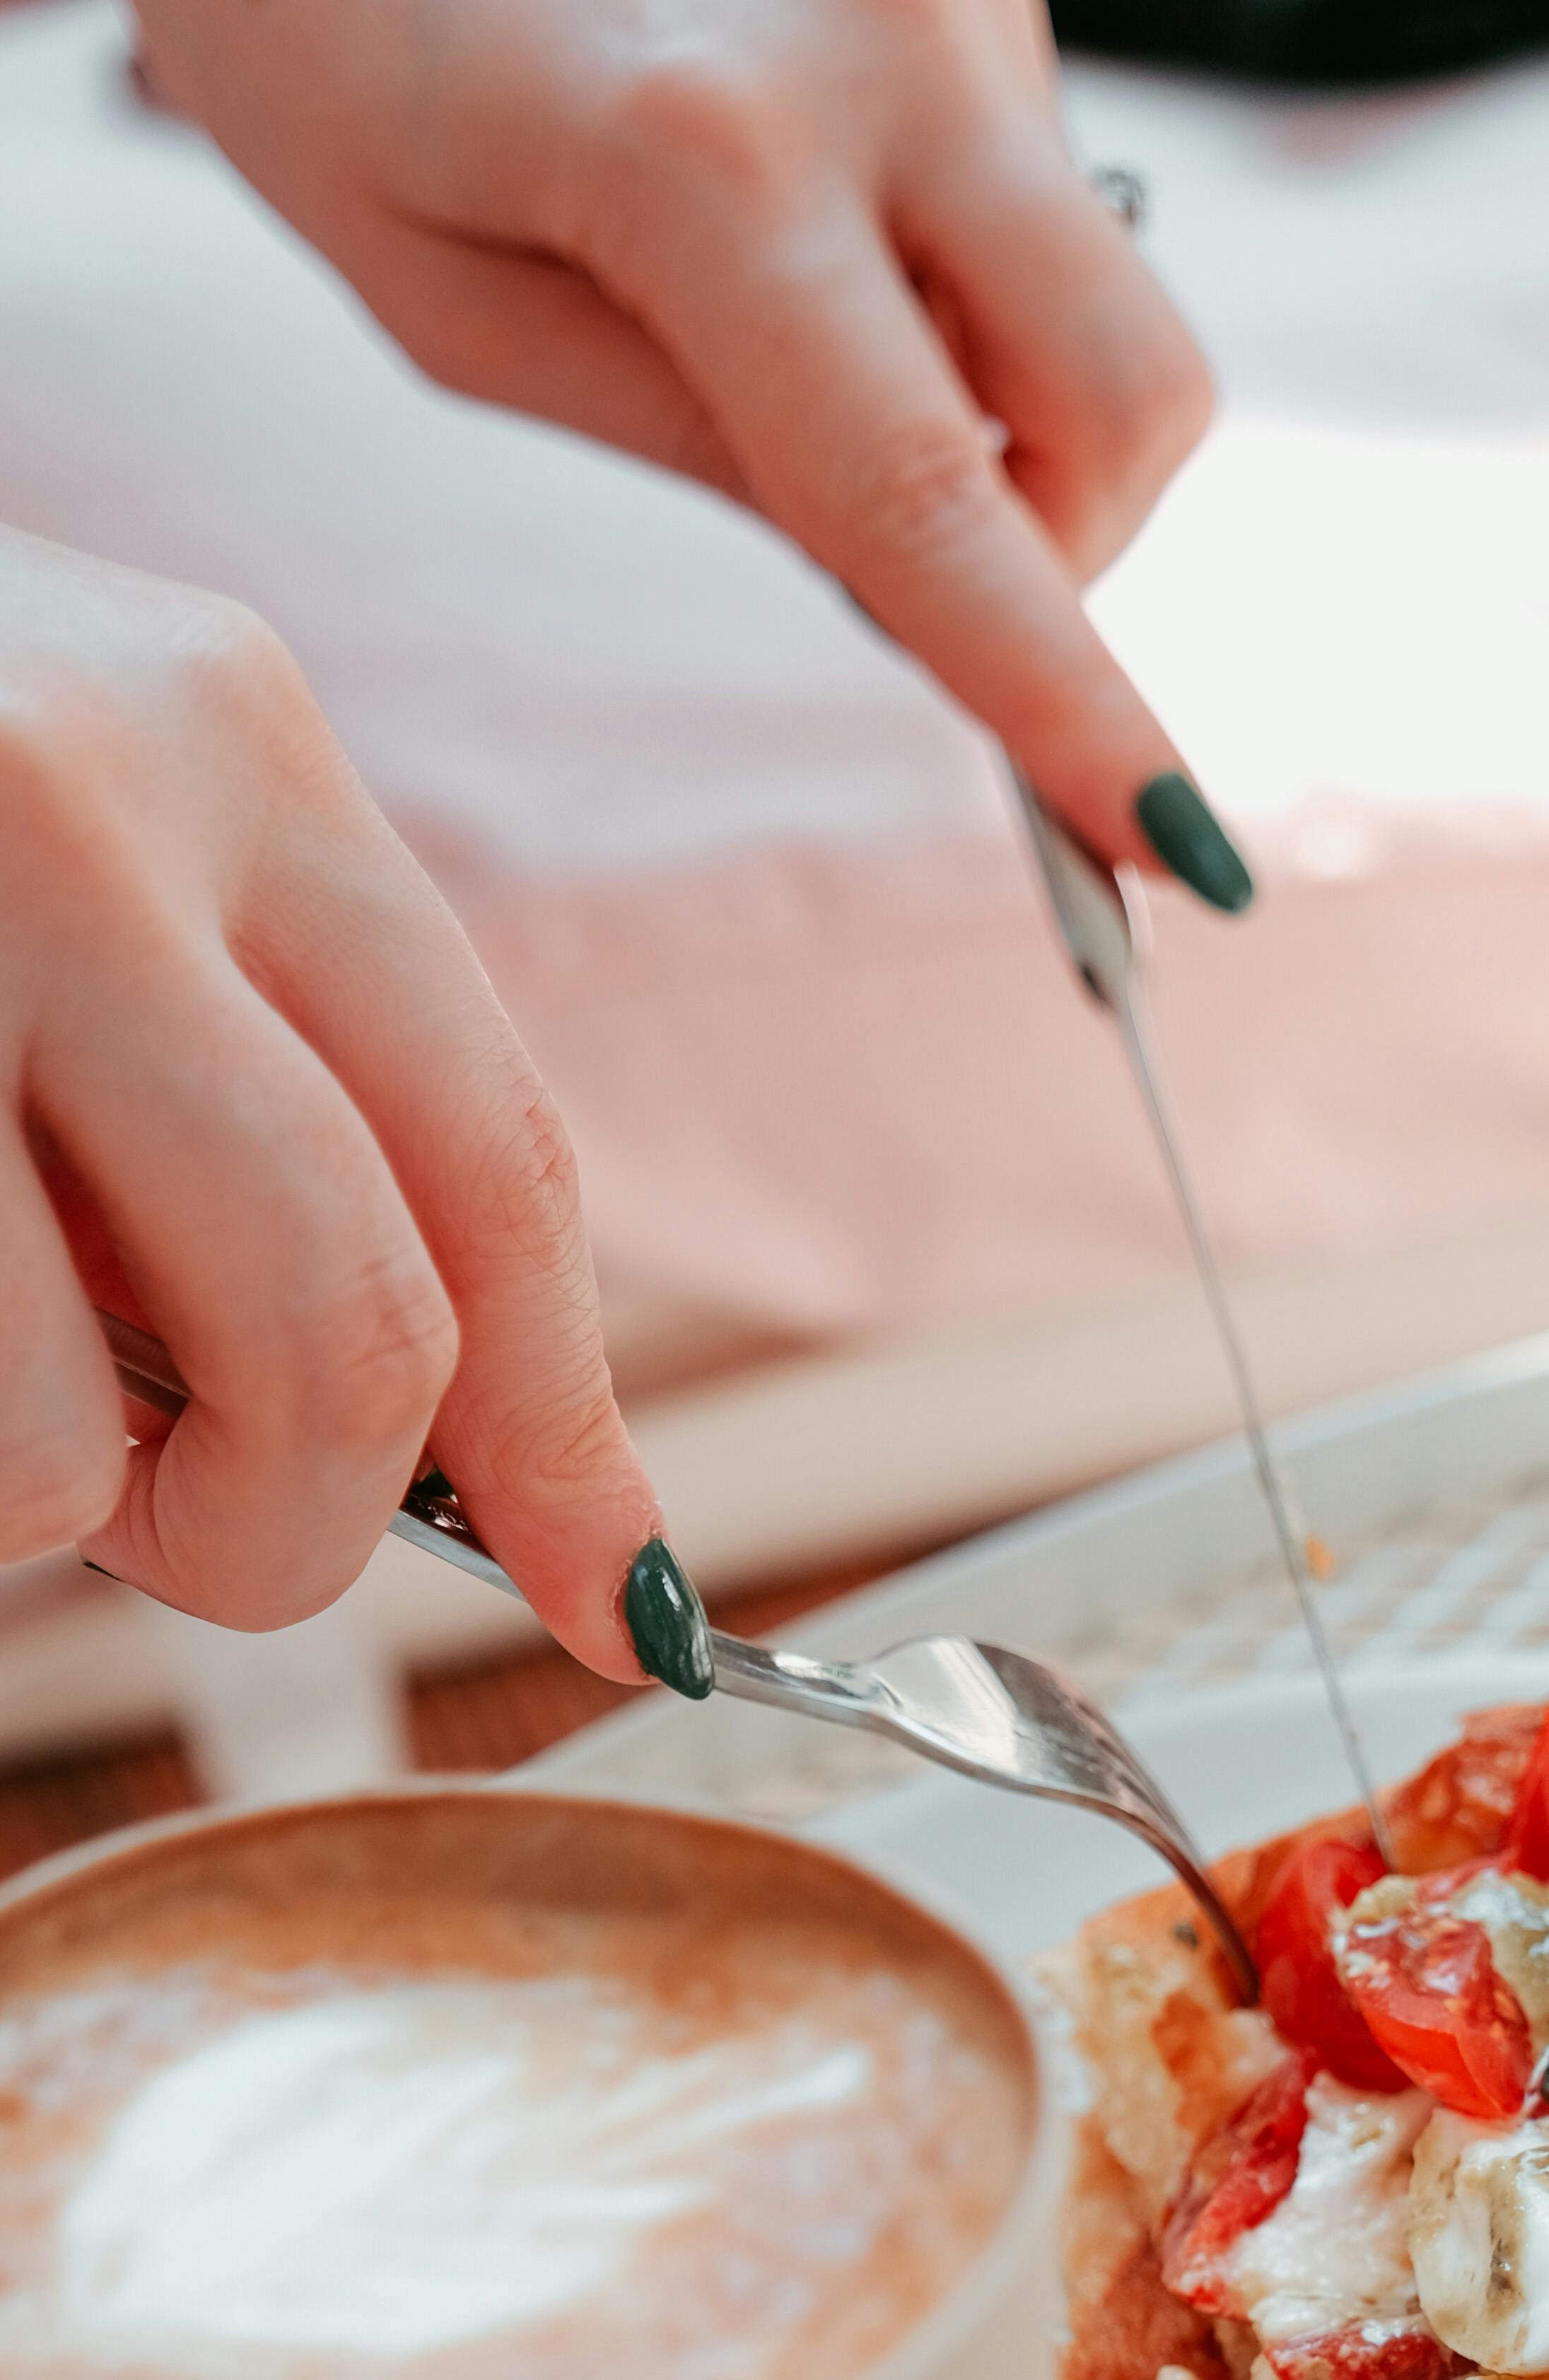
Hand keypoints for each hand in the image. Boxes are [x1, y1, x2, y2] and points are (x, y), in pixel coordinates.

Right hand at [0, 525, 697, 1672]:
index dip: (568, 1437)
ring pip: (57, 1444)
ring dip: (31, 1506)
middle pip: (349, 1335)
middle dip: (289, 1529)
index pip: (505, 1164)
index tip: (617, 1599)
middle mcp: (91, 799)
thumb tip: (490, 1466)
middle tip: (183, 1529)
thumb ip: (271, 1094)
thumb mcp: (93, 853)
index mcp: (237, 738)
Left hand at [134, 0, 1248, 903]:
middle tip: (906, 552)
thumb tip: (926, 573)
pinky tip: (795, 170)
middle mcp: (882, 34)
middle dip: (1070, 537)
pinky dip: (946, 250)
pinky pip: (1034, 187)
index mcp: (702, 156)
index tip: (1170, 852)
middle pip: (1126, 394)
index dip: (1063, 702)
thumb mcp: (457, 301)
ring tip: (780, 282)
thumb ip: (712, 445)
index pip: (932, 504)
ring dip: (985, 370)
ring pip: (1091, 296)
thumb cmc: (340, 40)